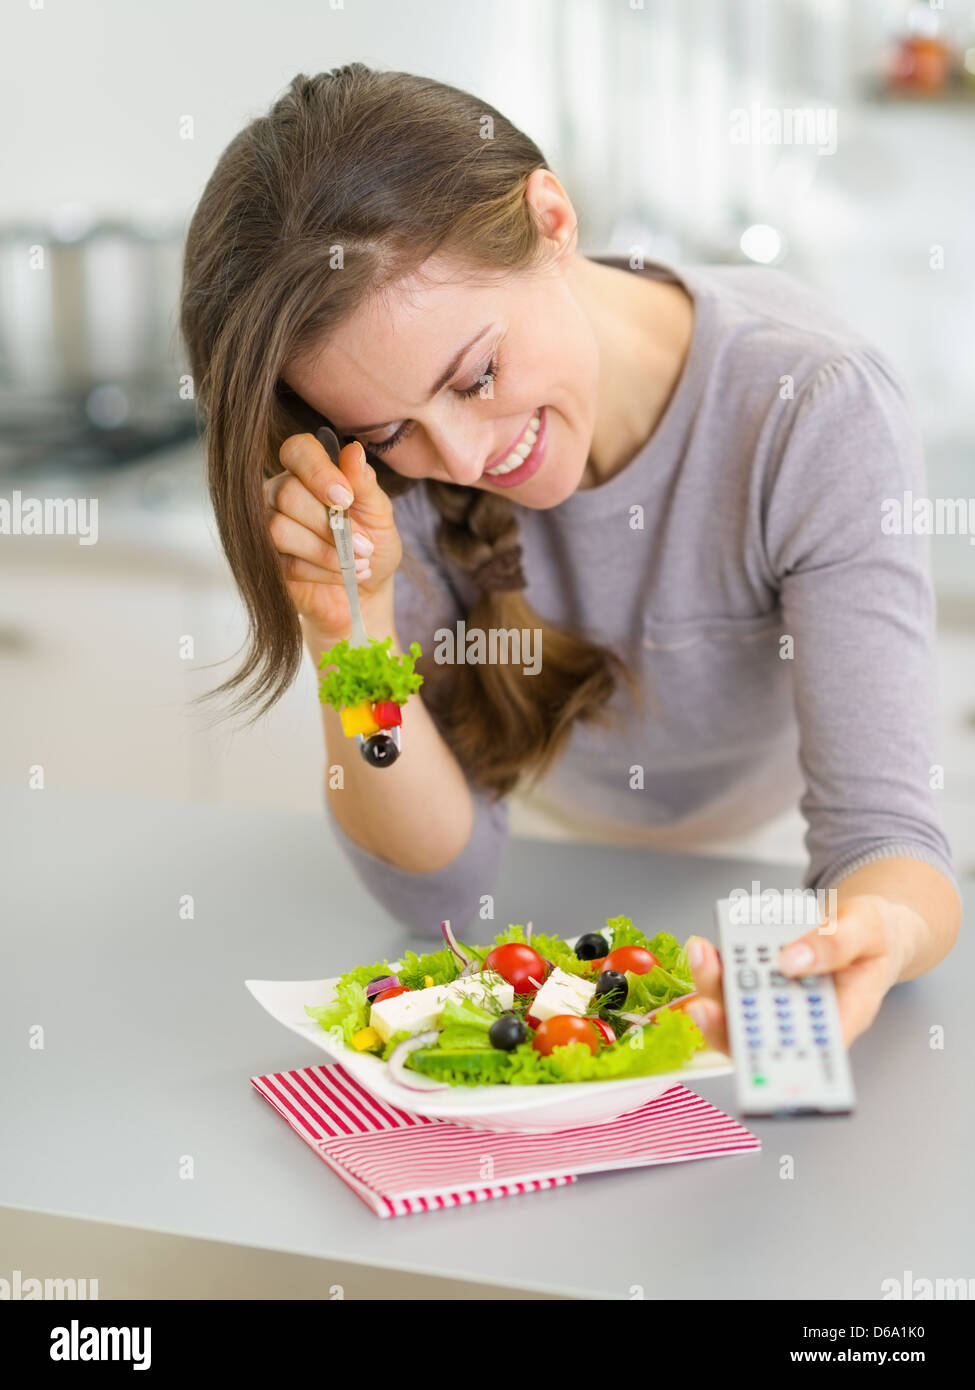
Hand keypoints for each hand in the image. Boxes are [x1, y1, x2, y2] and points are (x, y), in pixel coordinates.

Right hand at [265, 432, 401, 637]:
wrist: (367, 592)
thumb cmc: (373, 545)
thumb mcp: (379, 513)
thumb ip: (364, 483)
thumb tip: (354, 451)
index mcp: (310, 472)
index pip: (297, 450)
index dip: (318, 472)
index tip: (347, 499)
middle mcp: (281, 493)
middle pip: (286, 493)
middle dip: (330, 524)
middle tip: (364, 545)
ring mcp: (267, 527)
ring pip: (279, 529)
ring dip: (326, 551)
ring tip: (357, 563)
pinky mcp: (267, 562)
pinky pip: (284, 562)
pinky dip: (322, 571)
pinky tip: (344, 575)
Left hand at [685, 893, 916, 1054]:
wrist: (867, 925)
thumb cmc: (875, 937)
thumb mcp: (868, 929)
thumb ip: (835, 944)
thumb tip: (790, 961)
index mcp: (839, 1020)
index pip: (801, 1055)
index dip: (769, 1060)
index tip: (743, 1047)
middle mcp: (802, 1018)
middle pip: (757, 1035)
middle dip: (724, 1019)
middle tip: (705, 997)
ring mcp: (778, 1000)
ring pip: (737, 1009)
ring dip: (713, 986)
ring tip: (701, 953)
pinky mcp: (763, 978)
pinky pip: (734, 980)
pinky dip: (718, 966)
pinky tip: (708, 946)